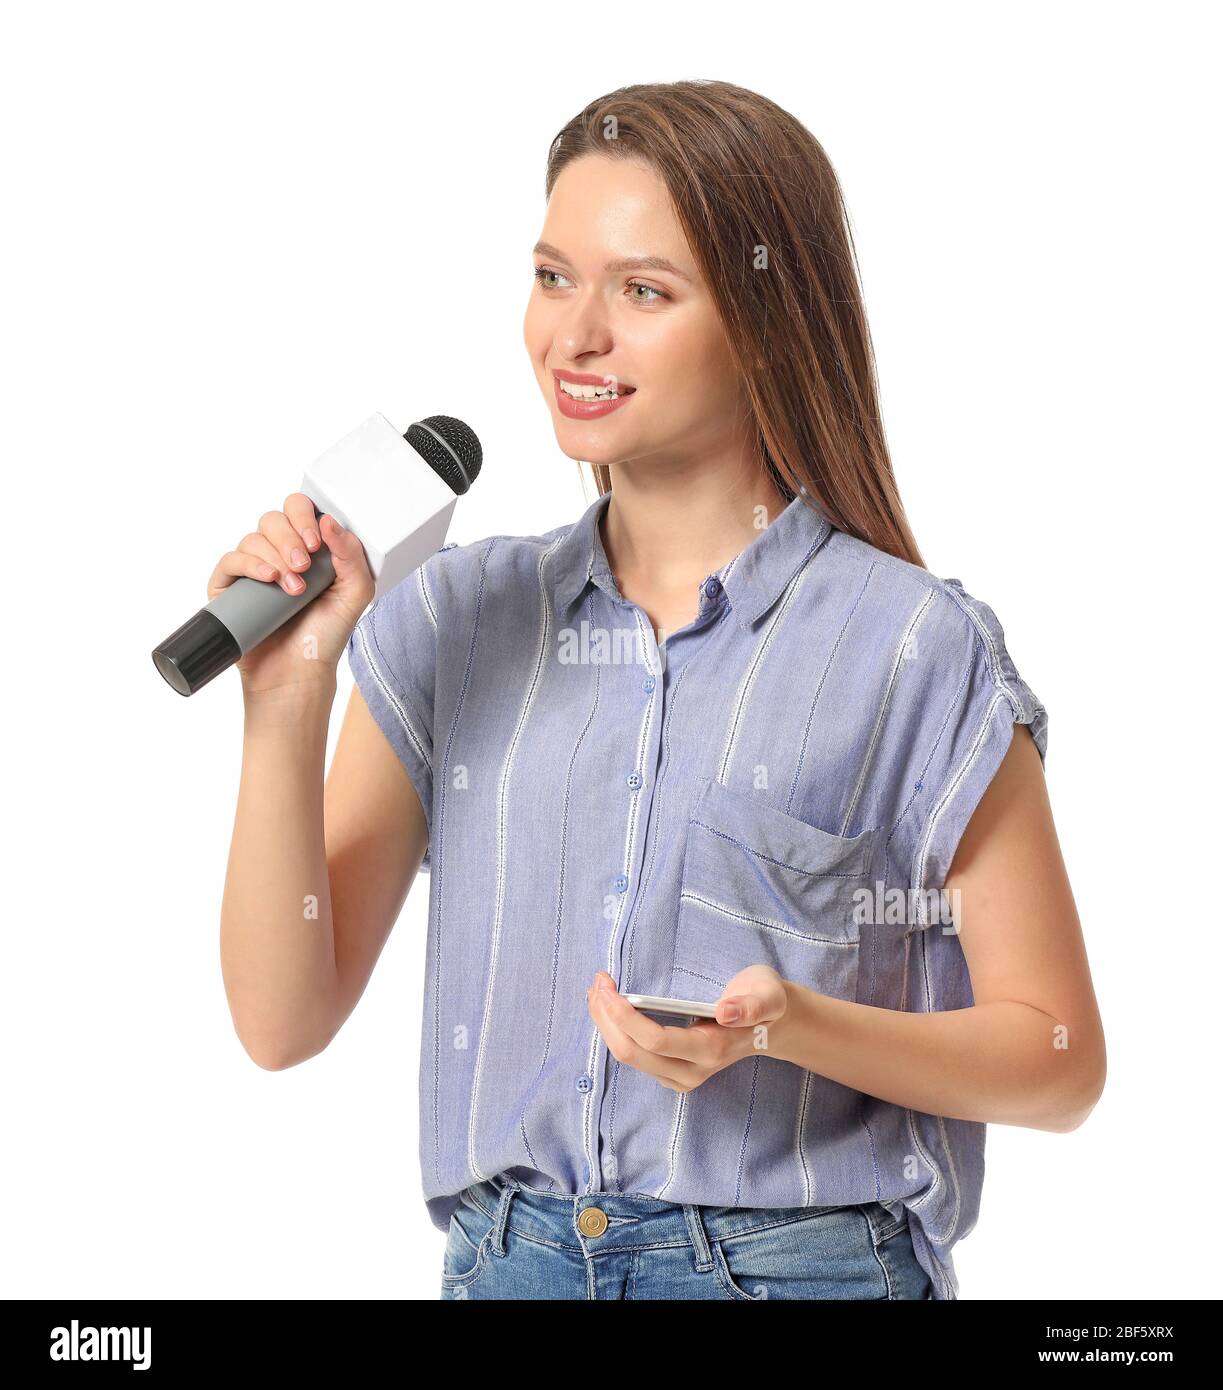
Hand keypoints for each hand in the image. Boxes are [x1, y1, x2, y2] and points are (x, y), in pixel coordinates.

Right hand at [206, 493, 374, 695]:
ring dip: (275, 557)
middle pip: (273, 519)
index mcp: (307, 548)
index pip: (298, 510)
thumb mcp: (354, 594)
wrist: (298, 673)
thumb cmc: (324, 636)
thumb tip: (330, 521)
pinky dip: (249, 564)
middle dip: (291, 539)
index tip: (316, 541)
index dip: (304, 516)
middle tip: (304, 566)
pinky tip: (268, 578)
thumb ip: (352, 555)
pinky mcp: (229, 587)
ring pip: (254, 539)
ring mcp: (252, 569)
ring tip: (293, 588)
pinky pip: (230, 560)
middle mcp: (278, 554)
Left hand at [586, 965, 790, 1092]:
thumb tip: (726, 1012)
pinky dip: (614, 1029)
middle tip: (597, 982)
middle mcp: (692, 1071)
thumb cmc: (765, 1002)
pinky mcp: (670, 1072)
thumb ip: (752, 1005)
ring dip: (605, 1023)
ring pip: (628, 1056)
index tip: (609, 986)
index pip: (656, 1041)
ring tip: (597, 988)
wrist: (770, 1026)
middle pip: (632, 1053)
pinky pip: (632, 1054)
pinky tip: (608, 1005)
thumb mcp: (769, 995)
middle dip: (606, 1018)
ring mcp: (679, 1076)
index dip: (625, 1016)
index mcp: (712, 1050)